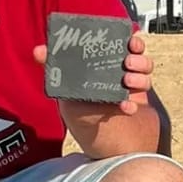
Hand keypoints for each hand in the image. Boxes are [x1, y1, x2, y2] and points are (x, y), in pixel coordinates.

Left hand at [31, 30, 153, 115]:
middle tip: (127, 62)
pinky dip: (136, 99)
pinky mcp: (138, 100)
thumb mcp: (64, 93)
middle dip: (136, 52)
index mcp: (100, 64)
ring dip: (140, 72)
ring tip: (127, 82)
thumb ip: (55, 71)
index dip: (124, 36)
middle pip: (135, 50)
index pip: (115, 41)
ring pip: (145, 68)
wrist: (101, 145)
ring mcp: (129, 84)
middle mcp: (116, 70)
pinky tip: (126, 108)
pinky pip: (144, 90)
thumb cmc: (81, 117)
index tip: (127, 38)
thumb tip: (38, 51)